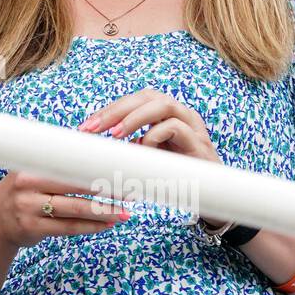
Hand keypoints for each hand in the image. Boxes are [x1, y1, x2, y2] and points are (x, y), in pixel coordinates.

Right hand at [0, 170, 129, 250]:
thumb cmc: (21, 193)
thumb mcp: (31, 171)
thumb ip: (56, 159)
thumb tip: (90, 138)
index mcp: (31, 167)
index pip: (69, 165)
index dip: (94, 167)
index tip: (119, 167)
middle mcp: (28, 186)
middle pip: (74, 186)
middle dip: (105, 189)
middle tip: (130, 191)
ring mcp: (29, 208)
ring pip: (74, 209)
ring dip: (103, 211)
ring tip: (125, 213)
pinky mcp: (33, 228)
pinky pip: (68, 228)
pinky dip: (91, 226)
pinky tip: (107, 225)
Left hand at [79, 88, 225, 223]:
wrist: (210, 198)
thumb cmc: (174, 176)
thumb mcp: (145, 159)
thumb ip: (127, 148)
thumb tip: (93, 148)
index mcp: (165, 114)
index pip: (135, 100)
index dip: (109, 110)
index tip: (85, 128)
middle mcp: (180, 114)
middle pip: (147, 96)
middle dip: (116, 110)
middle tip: (93, 128)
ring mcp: (192, 126)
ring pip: (163, 104)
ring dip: (134, 118)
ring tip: (115, 135)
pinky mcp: (200, 143)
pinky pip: (176, 127)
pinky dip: (155, 135)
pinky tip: (143, 149)